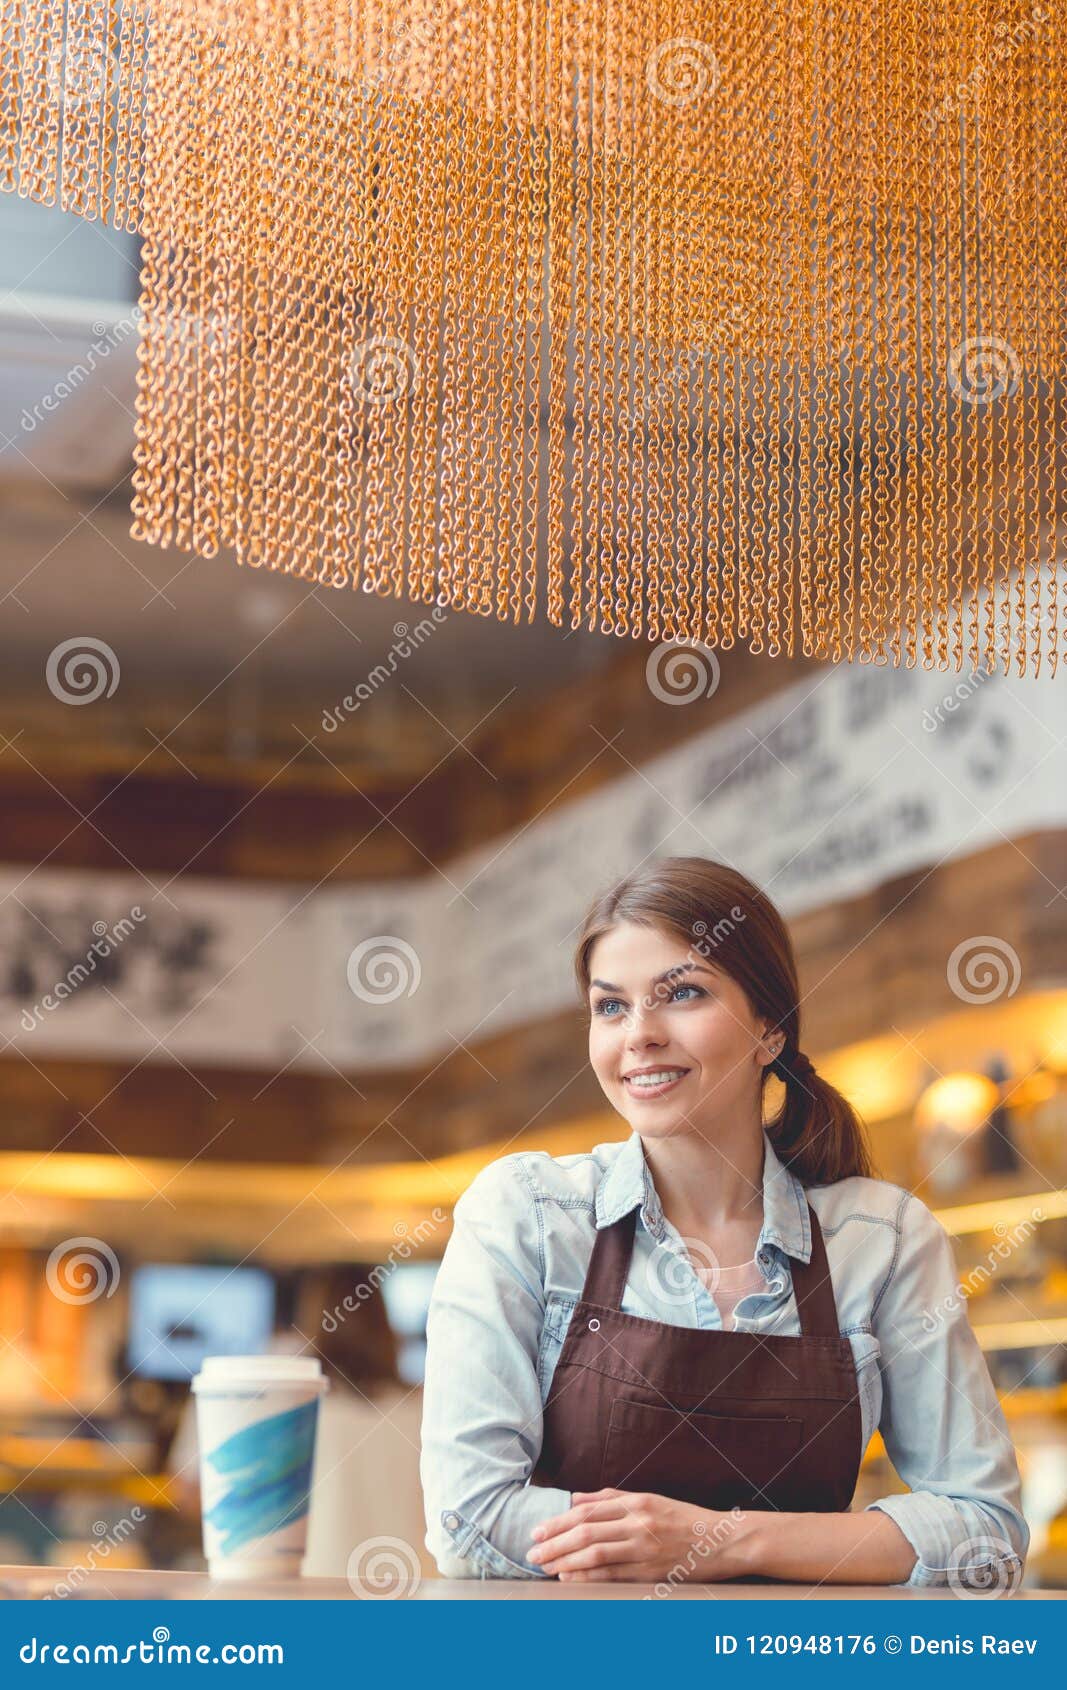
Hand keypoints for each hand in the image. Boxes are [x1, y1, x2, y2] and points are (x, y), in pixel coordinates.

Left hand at [526, 1487, 746, 1582]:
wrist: (722, 1542)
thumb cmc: (683, 1520)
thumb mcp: (650, 1499)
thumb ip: (612, 1499)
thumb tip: (577, 1499)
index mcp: (637, 1502)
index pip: (587, 1510)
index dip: (558, 1520)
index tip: (538, 1529)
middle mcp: (638, 1522)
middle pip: (586, 1531)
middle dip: (554, 1541)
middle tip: (532, 1550)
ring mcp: (645, 1548)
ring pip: (595, 1552)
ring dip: (565, 1559)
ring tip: (544, 1564)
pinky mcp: (651, 1571)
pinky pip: (612, 1574)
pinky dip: (587, 1575)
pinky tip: (569, 1577)